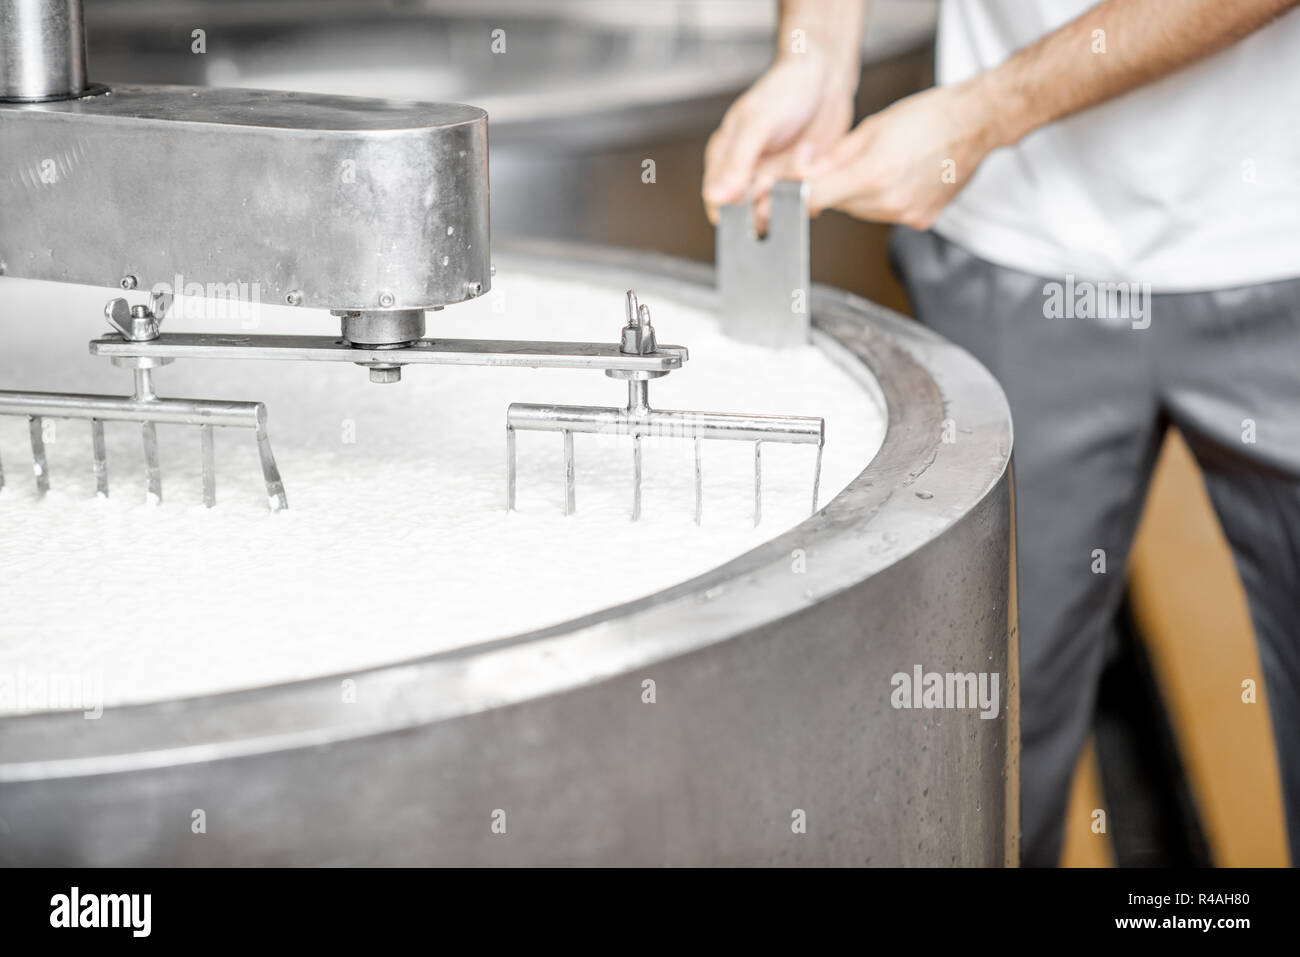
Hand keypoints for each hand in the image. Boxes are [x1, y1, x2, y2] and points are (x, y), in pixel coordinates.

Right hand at [702, 50, 857, 225]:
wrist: (824, 78)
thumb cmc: (785, 90)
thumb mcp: (757, 124)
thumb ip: (736, 162)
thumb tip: (714, 197)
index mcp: (725, 157)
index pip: (718, 200)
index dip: (734, 209)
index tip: (754, 198)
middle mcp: (747, 172)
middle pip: (749, 210)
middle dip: (768, 200)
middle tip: (783, 175)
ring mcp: (772, 178)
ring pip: (776, 208)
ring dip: (791, 197)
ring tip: (803, 165)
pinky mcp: (796, 181)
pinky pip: (800, 201)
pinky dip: (809, 196)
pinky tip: (815, 174)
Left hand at [805, 79, 1002, 229]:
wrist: (976, 123)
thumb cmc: (930, 115)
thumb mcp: (872, 127)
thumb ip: (834, 156)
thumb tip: (803, 172)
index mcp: (873, 174)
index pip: (817, 198)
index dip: (802, 193)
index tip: (794, 190)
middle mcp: (890, 200)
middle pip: (841, 204)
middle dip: (840, 185)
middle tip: (859, 160)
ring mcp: (906, 214)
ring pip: (862, 211)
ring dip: (862, 193)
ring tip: (887, 164)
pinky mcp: (920, 220)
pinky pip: (887, 214)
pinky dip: (886, 200)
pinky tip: (904, 176)